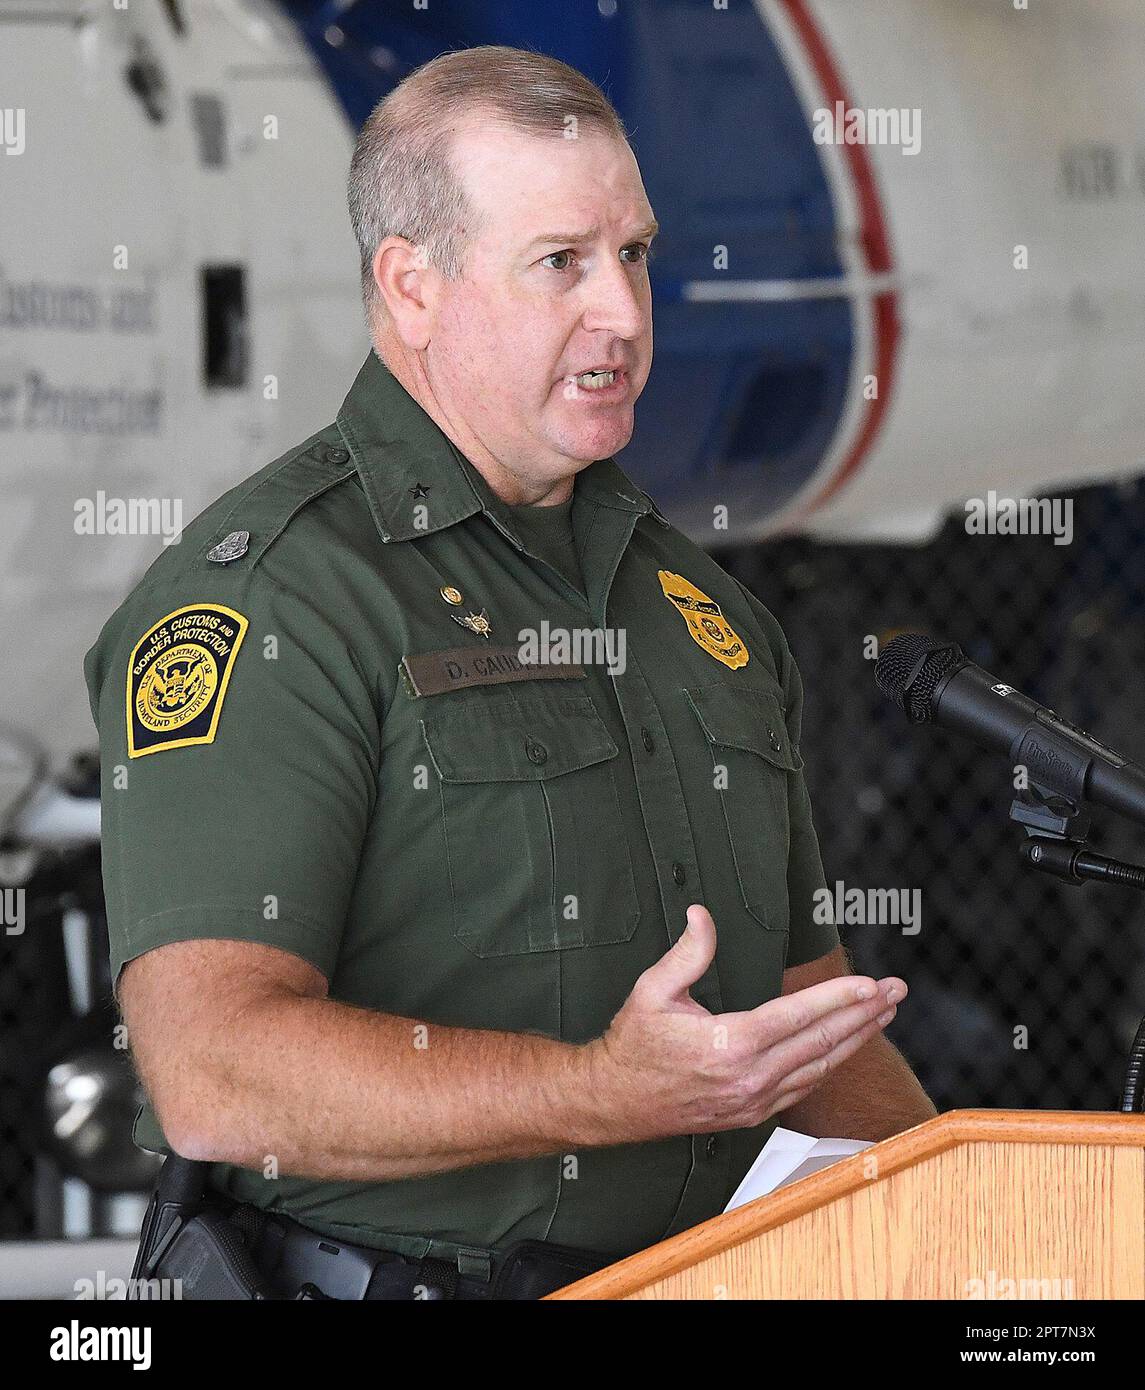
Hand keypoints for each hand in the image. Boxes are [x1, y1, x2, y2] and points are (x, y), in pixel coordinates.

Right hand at [586, 903, 905, 1142]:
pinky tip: (845, 1048)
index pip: (798, 1017)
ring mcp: (754, 1101)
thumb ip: (687, 953)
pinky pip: (804, 1087)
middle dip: (864, 1014)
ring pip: (820, 1068)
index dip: (839, 998)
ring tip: (885, 1014)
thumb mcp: (652, 991)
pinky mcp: (752, 1114)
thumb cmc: (633, 1046)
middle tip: (896, 991)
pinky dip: (831, 1065)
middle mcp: (749, 1077)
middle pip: (821, 1042)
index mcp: (730, 1045)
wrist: (615, 1101)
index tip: (870, 982)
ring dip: (856, 1039)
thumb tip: (702, 914)